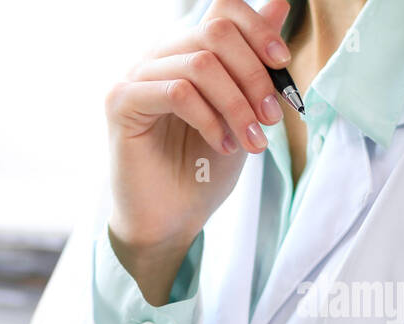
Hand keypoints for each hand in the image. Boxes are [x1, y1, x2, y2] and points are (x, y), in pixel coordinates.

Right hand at [106, 0, 291, 302]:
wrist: (169, 221)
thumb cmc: (201, 170)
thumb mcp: (242, 109)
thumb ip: (254, 60)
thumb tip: (278, 3)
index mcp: (184, 52)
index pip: (222, 10)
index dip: (258, 28)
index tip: (283, 66)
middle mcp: (156, 57)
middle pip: (216, 32)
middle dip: (255, 75)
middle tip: (272, 117)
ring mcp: (134, 78)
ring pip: (201, 63)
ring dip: (237, 103)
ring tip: (252, 139)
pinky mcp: (121, 104)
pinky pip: (177, 93)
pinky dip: (209, 119)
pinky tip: (220, 144)